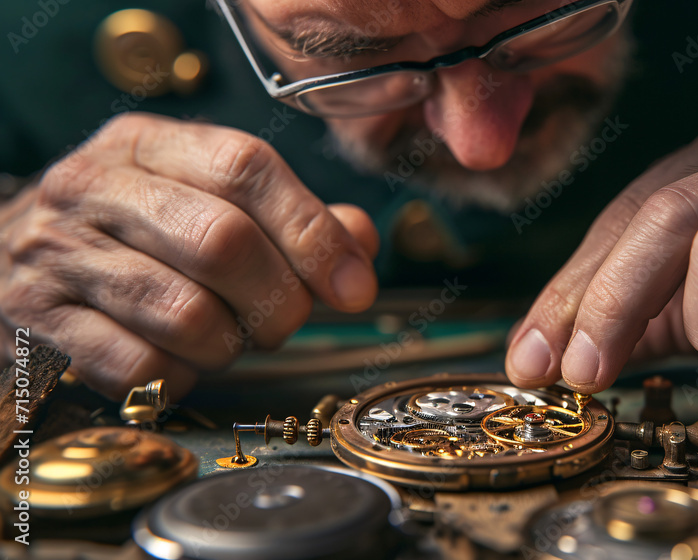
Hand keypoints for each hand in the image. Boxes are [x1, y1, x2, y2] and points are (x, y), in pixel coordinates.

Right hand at [0, 113, 378, 398]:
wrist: (0, 263)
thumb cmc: (129, 235)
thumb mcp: (203, 199)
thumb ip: (289, 217)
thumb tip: (359, 242)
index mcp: (147, 144)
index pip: (247, 167)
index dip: (313, 232)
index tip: (355, 286)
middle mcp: (95, 187)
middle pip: (223, 242)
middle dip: (279, 299)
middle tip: (285, 321)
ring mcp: (57, 254)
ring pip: (185, 313)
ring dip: (230, 344)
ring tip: (224, 338)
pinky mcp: (36, 322)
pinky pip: (141, 367)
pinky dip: (179, 377)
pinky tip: (174, 360)